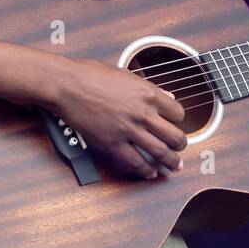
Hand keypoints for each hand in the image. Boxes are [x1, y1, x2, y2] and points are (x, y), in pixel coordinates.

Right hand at [45, 56, 187, 179]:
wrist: (67, 85)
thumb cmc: (91, 75)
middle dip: (180, 145)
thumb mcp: (126, 75)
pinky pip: (136, 162)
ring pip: (160, 152)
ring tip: (174, 166)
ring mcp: (128, 130)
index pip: (177, 112)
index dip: (179, 120)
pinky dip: (146, 170)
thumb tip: (167, 97)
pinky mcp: (112, 144)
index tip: (175, 124)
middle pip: (174, 136)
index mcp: (148, 93)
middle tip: (180, 149)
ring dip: (170, 162)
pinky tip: (150, 172)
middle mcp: (142, 113)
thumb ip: (149, 88)